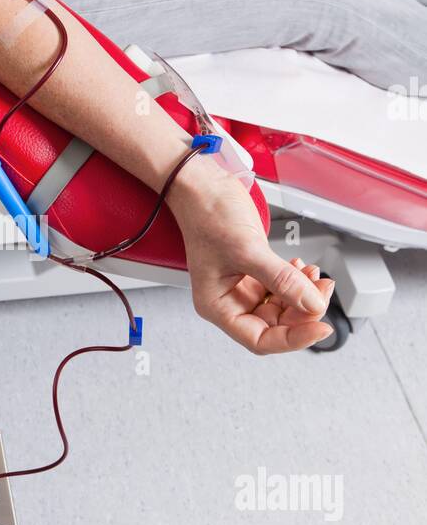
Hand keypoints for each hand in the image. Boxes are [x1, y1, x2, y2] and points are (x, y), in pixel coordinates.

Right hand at [168, 157, 335, 353]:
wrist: (202, 184)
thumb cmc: (207, 213)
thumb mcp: (247, 249)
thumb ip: (282, 280)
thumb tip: (311, 304)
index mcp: (217, 305)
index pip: (260, 339)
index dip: (293, 338)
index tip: (321, 327)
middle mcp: (228, 300)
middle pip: (274, 325)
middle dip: (302, 311)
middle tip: (322, 292)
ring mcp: (241, 286)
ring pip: (281, 307)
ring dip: (303, 295)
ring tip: (315, 277)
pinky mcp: (253, 271)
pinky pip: (280, 287)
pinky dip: (296, 281)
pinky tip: (303, 269)